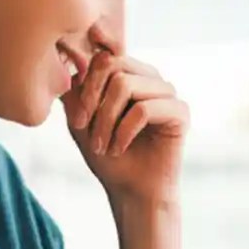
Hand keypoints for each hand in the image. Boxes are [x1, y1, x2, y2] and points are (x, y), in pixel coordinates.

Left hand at [61, 51, 188, 206]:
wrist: (132, 191)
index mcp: (129, 73)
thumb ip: (74, 90)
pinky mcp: (180, 112)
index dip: (85, 83)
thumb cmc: (107, 156)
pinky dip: (124, 132)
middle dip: (92, 99)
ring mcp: (167, 93)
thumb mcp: (80, 120)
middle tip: (83, 128)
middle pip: (113, 64)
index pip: (103, 56)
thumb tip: (67, 62)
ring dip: (106, 120)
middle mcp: (150, 78)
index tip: (78, 119)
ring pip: (125, 85)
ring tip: (101, 145)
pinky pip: (144, 109)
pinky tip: (118, 149)